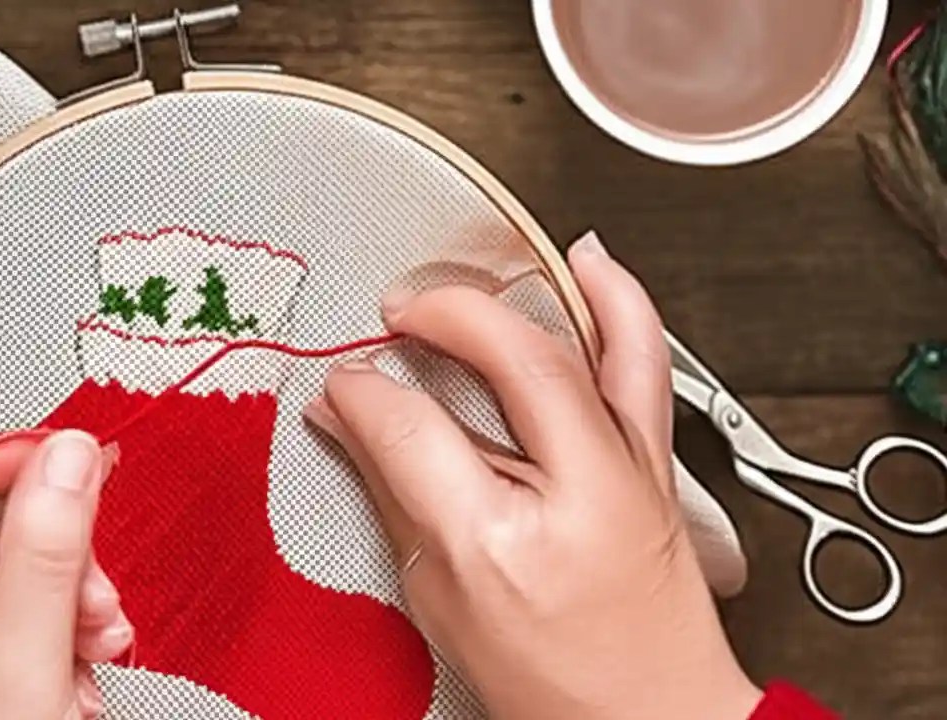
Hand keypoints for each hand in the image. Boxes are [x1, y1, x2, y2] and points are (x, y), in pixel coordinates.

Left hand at [0, 430, 131, 719]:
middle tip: (91, 561)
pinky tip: (89, 646)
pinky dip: (69, 610)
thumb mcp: (19, 664)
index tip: (58, 459)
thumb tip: (67, 456)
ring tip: (98, 626)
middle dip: (46, 535)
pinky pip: (25, 592)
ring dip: (70, 578)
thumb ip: (46, 549)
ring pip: (4, 551)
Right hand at [305, 233, 760, 719]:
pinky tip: (592, 265)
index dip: (363, 390)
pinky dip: (620, 301)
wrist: (655, 718)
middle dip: (442, 313)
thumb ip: (395, 497)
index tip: (344, 382)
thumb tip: (355, 424)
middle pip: (509, 357)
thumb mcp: (441, 602)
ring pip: (582, 344)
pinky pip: (644, 361)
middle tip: (398, 314)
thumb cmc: (556, 685)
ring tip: (469, 280)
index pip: (411, 428)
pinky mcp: (657, 464)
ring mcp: (628, 471)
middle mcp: (577, 493)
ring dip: (518, 296)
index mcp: (500, 543)